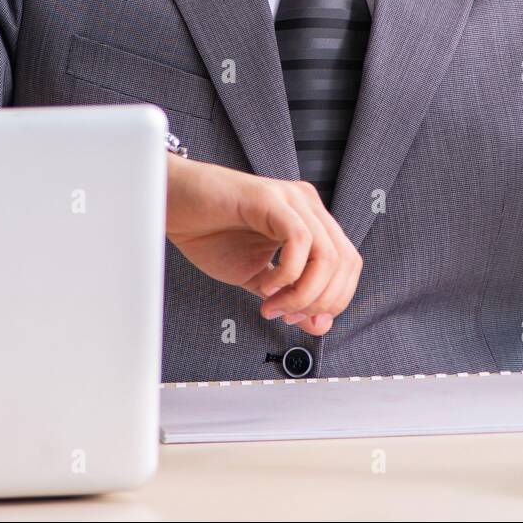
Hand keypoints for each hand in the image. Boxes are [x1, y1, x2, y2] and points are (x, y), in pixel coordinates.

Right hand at [164, 154, 362, 336]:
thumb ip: (290, 298)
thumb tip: (318, 324)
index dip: (333, 300)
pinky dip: (288, 274)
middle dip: (320, 301)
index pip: (348, 264)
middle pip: (345, 262)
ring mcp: (292, 199)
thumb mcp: (259, 278)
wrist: (174, 206)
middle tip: (286, 315)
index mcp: (311, 222)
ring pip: (328, 255)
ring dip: (304, 293)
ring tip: (273, 303)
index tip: (300, 319)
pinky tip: (266, 285)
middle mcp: (308, 206)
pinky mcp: (271, 199)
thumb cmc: (210, 233)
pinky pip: (299, 240)